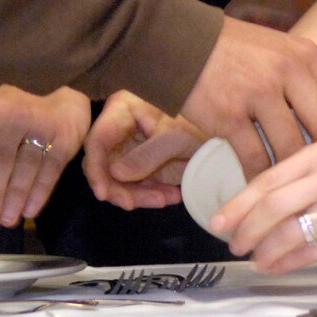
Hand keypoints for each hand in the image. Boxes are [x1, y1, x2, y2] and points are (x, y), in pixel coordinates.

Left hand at [0, 85, 88, 230]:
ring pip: (25, 169)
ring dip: (14, 199)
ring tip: (6, 221)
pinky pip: (49, 171)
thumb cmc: (13, 116)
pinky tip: (29, 212)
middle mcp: (14, 117)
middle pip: (0, 163)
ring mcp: (41, 126)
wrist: (59, 98)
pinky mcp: (63, 139)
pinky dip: (39, 194)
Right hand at [84, 91, 203, 208]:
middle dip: (118, 187)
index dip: (96, 168)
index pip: (97, 140)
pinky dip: (151, 195)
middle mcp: (119, 130)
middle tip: (133, 204)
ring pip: (118, 180)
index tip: (103, 193)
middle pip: (104, 165)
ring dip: (138, 195)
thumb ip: (145, 156)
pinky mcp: (141, 165)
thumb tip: (114, 174)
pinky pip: (136, 186)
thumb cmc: (197, 123)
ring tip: (166, 199)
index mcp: (121, 111)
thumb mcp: (174, 138)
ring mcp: (129, 149)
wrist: (221, 131)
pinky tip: (172, 196)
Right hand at [178, 17, 316, 178]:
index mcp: (304, 55)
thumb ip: (301, 75)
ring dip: (289, 171)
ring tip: (287, 184)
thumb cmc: (229, 48)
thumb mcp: (276, 47)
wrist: (178, 40)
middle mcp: (288, 72)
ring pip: (292, 150)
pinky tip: (258, 183)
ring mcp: (259, 94)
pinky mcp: (230, 116)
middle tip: (314, 171)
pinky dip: (259, 177)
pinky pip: (256, 160)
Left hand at [210, 138, 316, 273]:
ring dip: (262, 249)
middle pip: (271, 205)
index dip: (238, 202)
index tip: (219, 218)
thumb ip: (308, 175)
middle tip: (230, 241)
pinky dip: (285, 262)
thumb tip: (262, 203)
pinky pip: (310, 252)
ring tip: (252, 257)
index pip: (268, 178)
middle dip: (243, 227)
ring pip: (287, 231)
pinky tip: (274, 266)